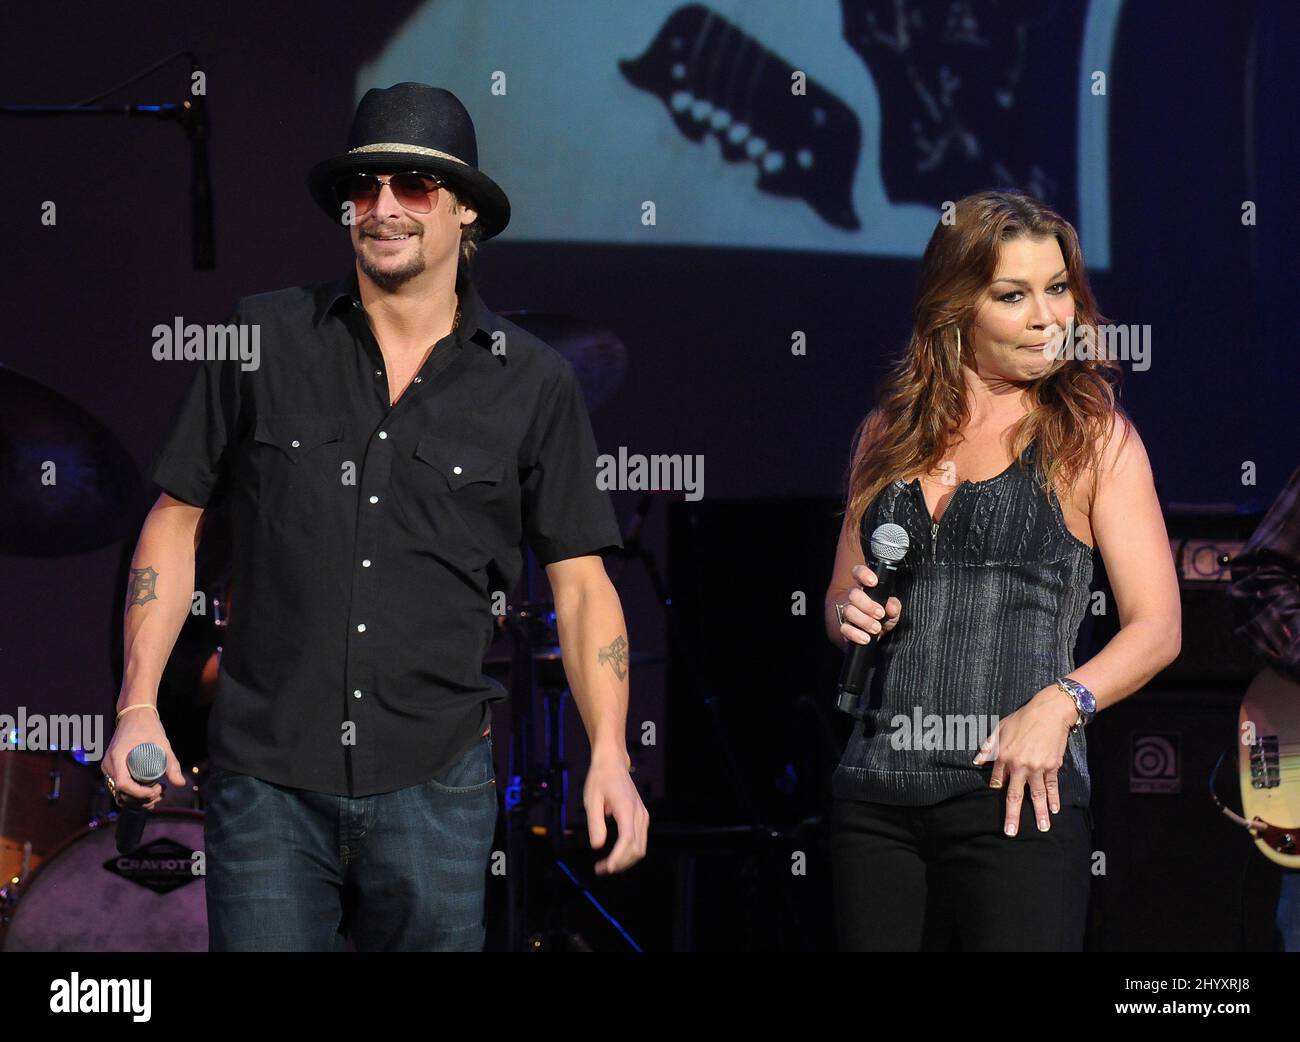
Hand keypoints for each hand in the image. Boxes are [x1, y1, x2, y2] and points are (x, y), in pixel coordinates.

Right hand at [102, 705, 187, 809]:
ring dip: (137, 798)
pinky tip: (149, 791)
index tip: (158, 789)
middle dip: (141, 799)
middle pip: (121, 792)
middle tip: (161, 792)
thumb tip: (181, 784)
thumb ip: (171, 764)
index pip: (123, 784)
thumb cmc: (148, 727)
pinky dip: (133, 793)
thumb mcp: (162, 744)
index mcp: (117, 758)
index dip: (140, 793)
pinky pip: (120, 786)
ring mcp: (109, 768)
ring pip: (120, 792)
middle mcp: (108, 765)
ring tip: (158, 793)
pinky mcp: (112, 769)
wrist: (135, 714)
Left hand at [583, 752, 648, 874]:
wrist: (613, 764)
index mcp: (626, 807)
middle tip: (600, 869)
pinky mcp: (642, 817)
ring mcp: (643, 815)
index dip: (619, 856)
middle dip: (620, 863)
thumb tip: (597, 845)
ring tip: (605, 866)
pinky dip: (628, 853)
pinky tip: (614, 856)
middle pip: (637, 848)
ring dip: (625, 861)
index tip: (607, 867)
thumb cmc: (601, 778)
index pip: (628, 838)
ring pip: (640, 848)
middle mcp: (639, 813)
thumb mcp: (591, 800)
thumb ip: (595, 823)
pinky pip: (640, 841)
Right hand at [839, 564, 902, 645]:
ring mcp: (846, 612)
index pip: (859, 573)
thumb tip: (891, 606)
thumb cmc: (880, 616)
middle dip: (867, 605)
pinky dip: (855, 634)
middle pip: (853, 594)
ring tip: (876, 628)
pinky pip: (844, 628)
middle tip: (880, 613)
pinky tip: (866, 638)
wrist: (866, 632)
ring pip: (848, 611)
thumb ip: (894, 606)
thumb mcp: (891, 610)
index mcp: (864, 587)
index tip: (874, 582)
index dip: (864, 574)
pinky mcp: (843, 627)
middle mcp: (853, 598)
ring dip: (864, 621)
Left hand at [972, 685, 1077, 835]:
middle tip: (1010, 832)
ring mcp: (1037, 767)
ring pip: (1037, 795)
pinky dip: (1054, 798)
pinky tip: (1055, 810)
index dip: (997, 789)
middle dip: (1012, 815)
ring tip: (1043, 828)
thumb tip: (977, 760)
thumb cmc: (1023, 718)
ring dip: (1039, 813)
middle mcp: (1020, 765)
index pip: (998, 780)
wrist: (1049, 712)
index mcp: (1004, 756)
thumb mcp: (1000, 728)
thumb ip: (989, 746)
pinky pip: (1052, 786)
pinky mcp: (1052, 766)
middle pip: (1015, 795)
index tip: (999, 800)